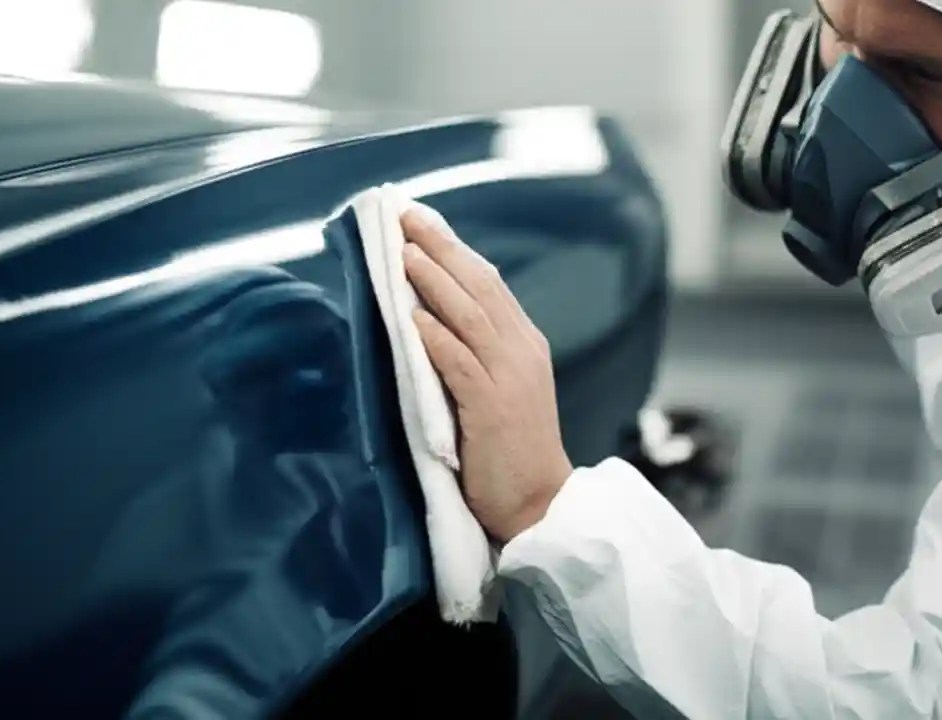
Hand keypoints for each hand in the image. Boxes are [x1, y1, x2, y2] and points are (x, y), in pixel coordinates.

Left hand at [402, 204, 572, 543]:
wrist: (537, 501)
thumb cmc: (510, 449)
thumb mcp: (499, 388)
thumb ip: (476, 352)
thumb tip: (430, 316)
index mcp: (525, 344)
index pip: (489, 283)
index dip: (455, 250)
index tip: (423, 222)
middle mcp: (521, 352)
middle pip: (480, 287)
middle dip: (442, 249)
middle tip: (407, 216)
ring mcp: (509, 378)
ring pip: (470, 316)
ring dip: (435, 282)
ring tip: (404, 254)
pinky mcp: (492, 408)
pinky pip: (460, 364)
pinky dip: (437, 338)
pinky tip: (412, 318)